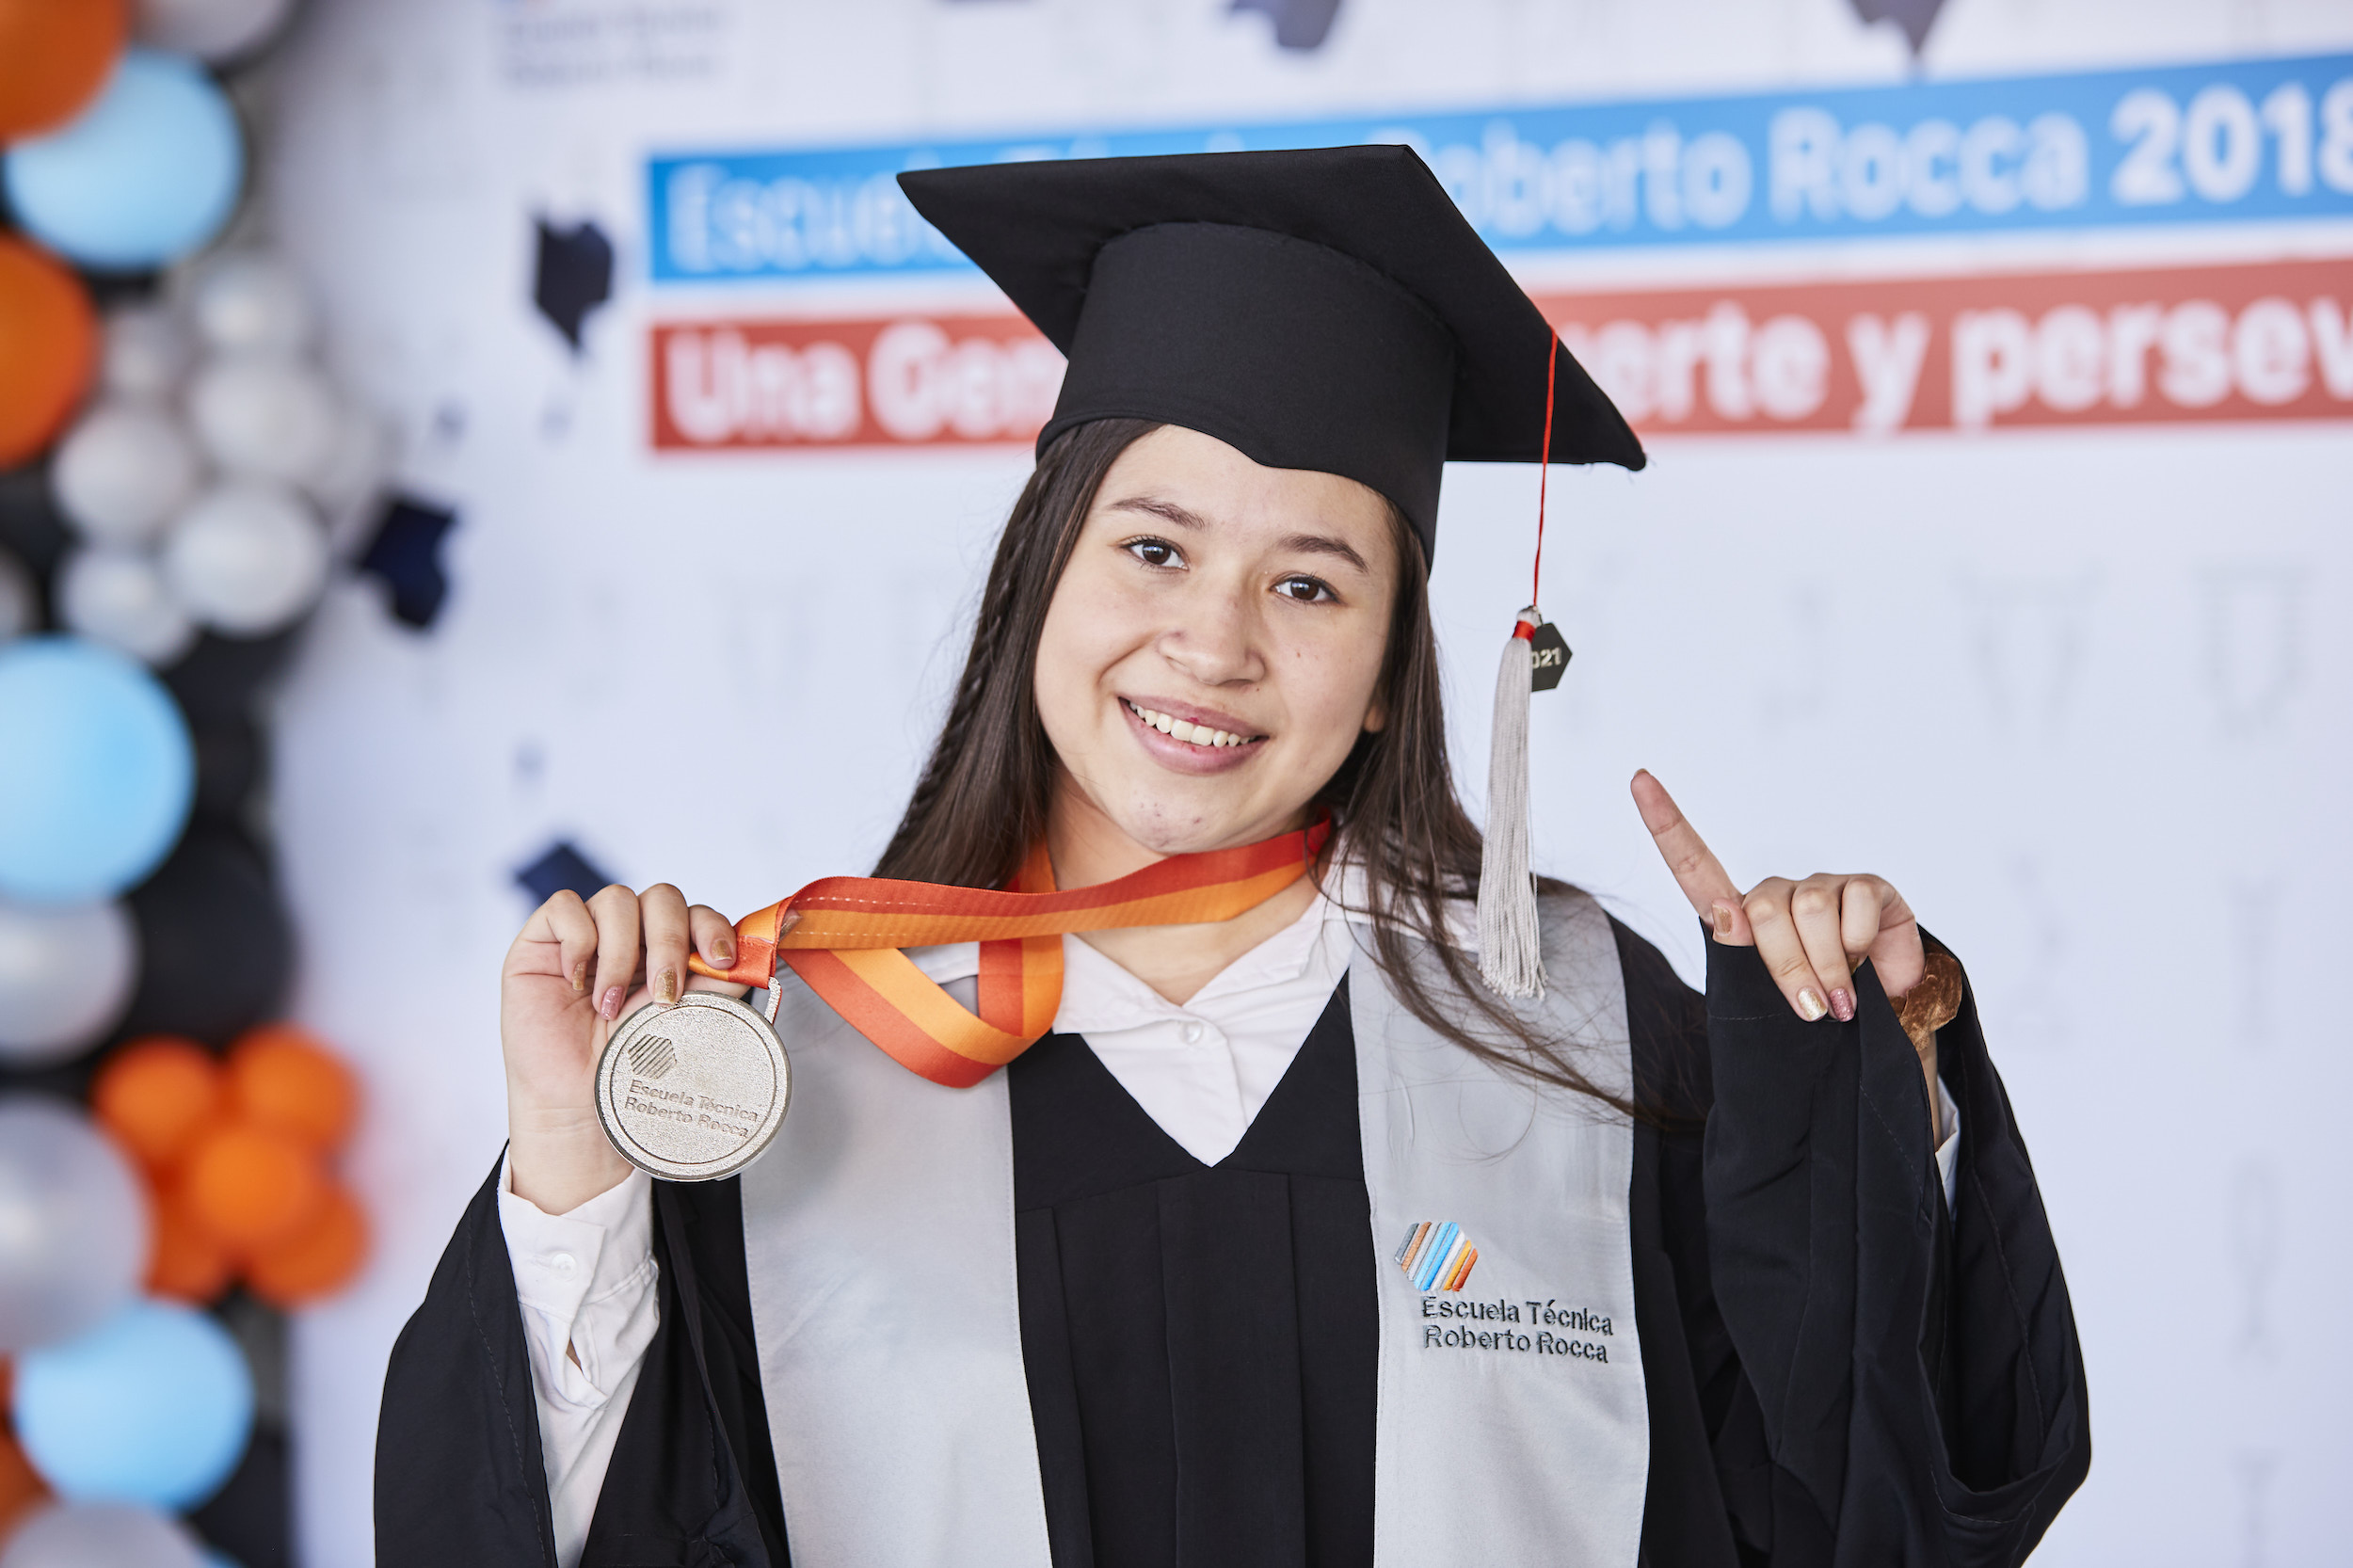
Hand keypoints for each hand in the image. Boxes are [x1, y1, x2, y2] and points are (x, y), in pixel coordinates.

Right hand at [500, 883, 747, 1213]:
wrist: (580, 1101)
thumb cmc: (630, 1063)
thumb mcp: (683, 1021)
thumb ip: (716, 986)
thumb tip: (753, 960)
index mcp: (669, 947)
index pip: (696, 912)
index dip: (711, 927)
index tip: (722, 960)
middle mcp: (632, 932)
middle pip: (662, 897)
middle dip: (670, 943)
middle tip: (664, 996)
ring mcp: (588, 931)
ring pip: (617, 898)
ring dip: (621, 954)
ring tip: (611, 1006)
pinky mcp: (543, 938)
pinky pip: (564, 906)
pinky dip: (578, 942)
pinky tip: (578, 983)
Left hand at [1632, 770, 1925, 1019]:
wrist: (1881, 1021)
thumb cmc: (1817, 1008)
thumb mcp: (1770, 998)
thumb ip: (1744, 961)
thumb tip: (1730, 917)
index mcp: (1740, 918)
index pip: (1694, 868)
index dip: (1666, 825)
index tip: (1639, 781)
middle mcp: (1777, 893)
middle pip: (1760, 910)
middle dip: (1787, 969)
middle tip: (1813, 1009)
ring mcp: (1821, 885)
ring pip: (1807, 909)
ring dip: (1829, 966)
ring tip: (1842, 996)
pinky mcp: (1866, 885)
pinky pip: (1855, 905)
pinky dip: (1860, 946)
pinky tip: (1867, 961)